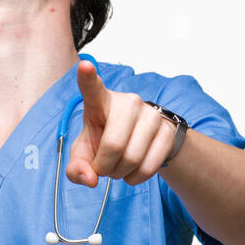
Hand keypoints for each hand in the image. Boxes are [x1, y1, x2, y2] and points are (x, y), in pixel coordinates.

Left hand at [66, 59, 179, 187]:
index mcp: (101, 101)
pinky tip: (133, 172)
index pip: (92, 87)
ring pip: (132, 159)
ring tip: (118, 168)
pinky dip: (136, 178)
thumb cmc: (107, 141)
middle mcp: (128, 102)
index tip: (84, 66)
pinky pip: (149, 167)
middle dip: (105, 167)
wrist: (144, 143)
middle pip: (113, 145)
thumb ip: (77, 167)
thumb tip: (90, 179)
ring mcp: (151, 115)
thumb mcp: (86, 153)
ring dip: (120, 174)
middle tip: (103, 168)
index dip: (87, 77)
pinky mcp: (168, 132)